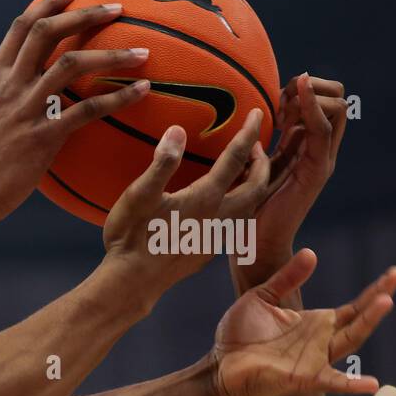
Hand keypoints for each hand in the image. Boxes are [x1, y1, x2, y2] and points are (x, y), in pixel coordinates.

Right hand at [0, 0, 150, 227]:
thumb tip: (12, 86)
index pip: (22, 27)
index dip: (50, 4)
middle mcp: (9, 87)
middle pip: (48, 33)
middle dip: (86, 15)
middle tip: (116, 10)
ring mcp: (26, 110)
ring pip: (73, 65)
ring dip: (112, 56)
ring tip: (140, 53)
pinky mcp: (42, 138)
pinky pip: (87, 110)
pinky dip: (118, 98)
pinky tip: (139, 94)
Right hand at [100, 110, 268, 299]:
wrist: (132, 282)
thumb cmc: (132, 237)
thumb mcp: (140, 195)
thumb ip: (162, 162)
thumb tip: (178, 130)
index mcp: (205, 198)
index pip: (236, 158)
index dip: (248, 133)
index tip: (259, 113)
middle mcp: (218, 216)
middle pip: (255, 185)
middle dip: (262, 162)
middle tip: (259, 146)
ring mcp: (214, 236)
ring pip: (249, 206)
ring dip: (254, 186)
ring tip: (247, 173)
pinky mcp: (205, 251)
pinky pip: (234, 222)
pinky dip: (239, 206)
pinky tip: (224, 206)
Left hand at [209, 249, 395, 395]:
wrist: (219, 366)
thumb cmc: (239, 335)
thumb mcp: (261, 297)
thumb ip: (287, 278)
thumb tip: (312, 253)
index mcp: (314, 323)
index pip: (353, 307)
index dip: (375, 290)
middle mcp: (320, 342)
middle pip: (359, 321)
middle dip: (378, 300)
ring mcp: (315, 361)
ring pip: (350, 341)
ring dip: (368, 323)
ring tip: (385, 301)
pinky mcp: (303, 379)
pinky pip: (333, 383)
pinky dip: (353, 385)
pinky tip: (373, 384)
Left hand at [236, 73, 349, 294]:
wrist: (255, 246)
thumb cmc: (246, 212)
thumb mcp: (250, 172)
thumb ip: (256, 150)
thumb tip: (249, 127)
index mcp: (304, 148)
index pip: (320, 103)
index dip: (301, 90)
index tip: (275, 99)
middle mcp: (318, 150)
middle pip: (336, 99)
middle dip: (310, 87)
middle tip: (280, 99)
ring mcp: (321, 159)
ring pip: (336, 107)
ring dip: (310, 95)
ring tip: (283, 107)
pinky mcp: (316, 170)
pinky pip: (321, 130)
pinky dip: (311, 107)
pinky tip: (294, 99)